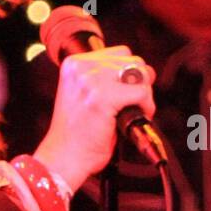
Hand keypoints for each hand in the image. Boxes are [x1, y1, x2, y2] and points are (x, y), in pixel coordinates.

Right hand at [33, 45, 155, 193]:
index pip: (119, 53)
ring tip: (133, 111)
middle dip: (139, 82)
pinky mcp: (103, 98)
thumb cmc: (79, 132)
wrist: (64, 157)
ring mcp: (91, 81)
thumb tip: (146, 70)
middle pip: (132, 60)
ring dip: (143, 94)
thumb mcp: (86, 94)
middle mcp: (81, 67)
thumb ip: (108, 78)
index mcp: (74, 63)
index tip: (126, 93)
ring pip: (139, 74)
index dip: (129, 73)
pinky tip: (134, 119)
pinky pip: (141, 92)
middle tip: (133, 104)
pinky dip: (146, 107)